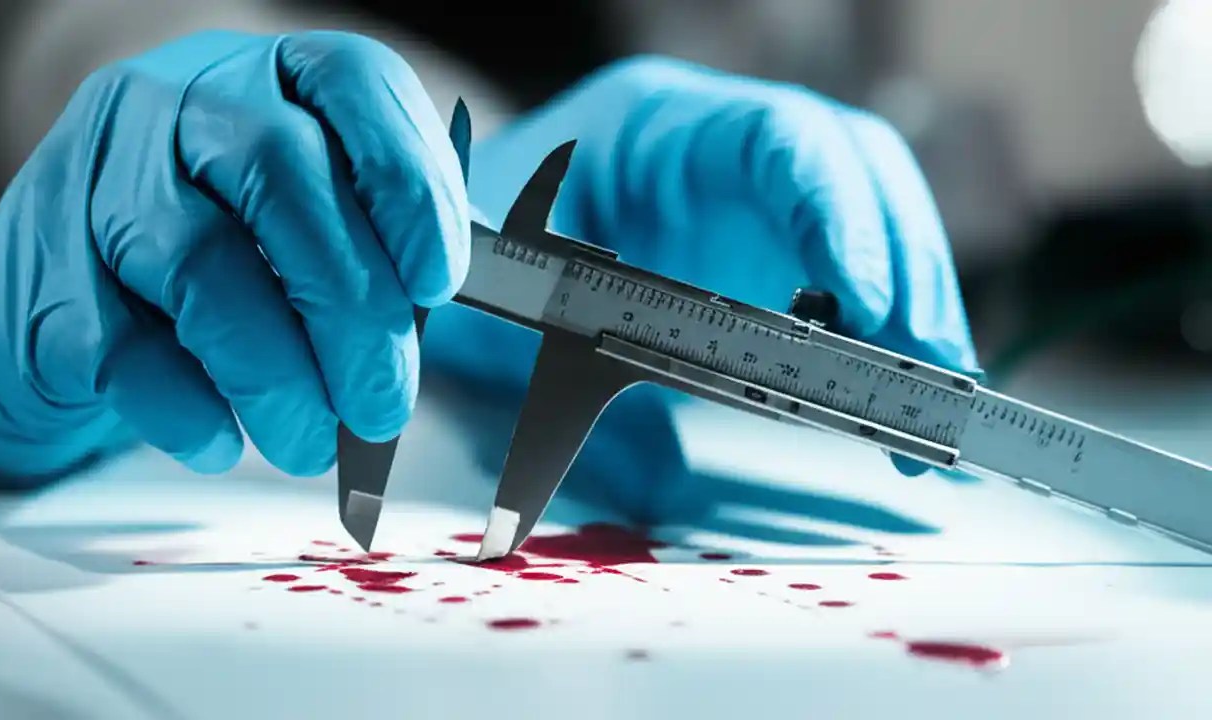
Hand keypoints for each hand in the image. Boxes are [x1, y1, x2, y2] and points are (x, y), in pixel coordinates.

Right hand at [0, 30, 468, 485]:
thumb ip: (380, 246)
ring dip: (275, 378)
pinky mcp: (45, 270)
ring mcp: (101, 176)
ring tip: (308, 442)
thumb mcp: (307, 217)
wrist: (55, 285)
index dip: (410, 186)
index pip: (355, 85)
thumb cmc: (223, 255)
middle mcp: (181, 101)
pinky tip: (220, 442)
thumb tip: (450, 313)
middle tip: (382, 403)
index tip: (439, 283)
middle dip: (352, 311)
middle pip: (281, 178)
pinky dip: (186, 409)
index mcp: (272, 76)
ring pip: (201, 267)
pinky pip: (121, 345)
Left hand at [423, 56, 981, 523]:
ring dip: (911, 304)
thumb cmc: (485, 261)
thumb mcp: (510, 308)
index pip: (776, 138)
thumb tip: (662, 484)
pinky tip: (891, 393)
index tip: (866, 299)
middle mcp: (723, 143)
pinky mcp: (772, 238)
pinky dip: (883, 328)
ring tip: (926, 397)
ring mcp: (756, 188)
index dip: (835, 210)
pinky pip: (851, 269)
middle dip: (901, 265)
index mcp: (658, 124)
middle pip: (852, 172)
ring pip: (869, 219)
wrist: (471, 246)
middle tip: (926, 364)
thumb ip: (568, 367)